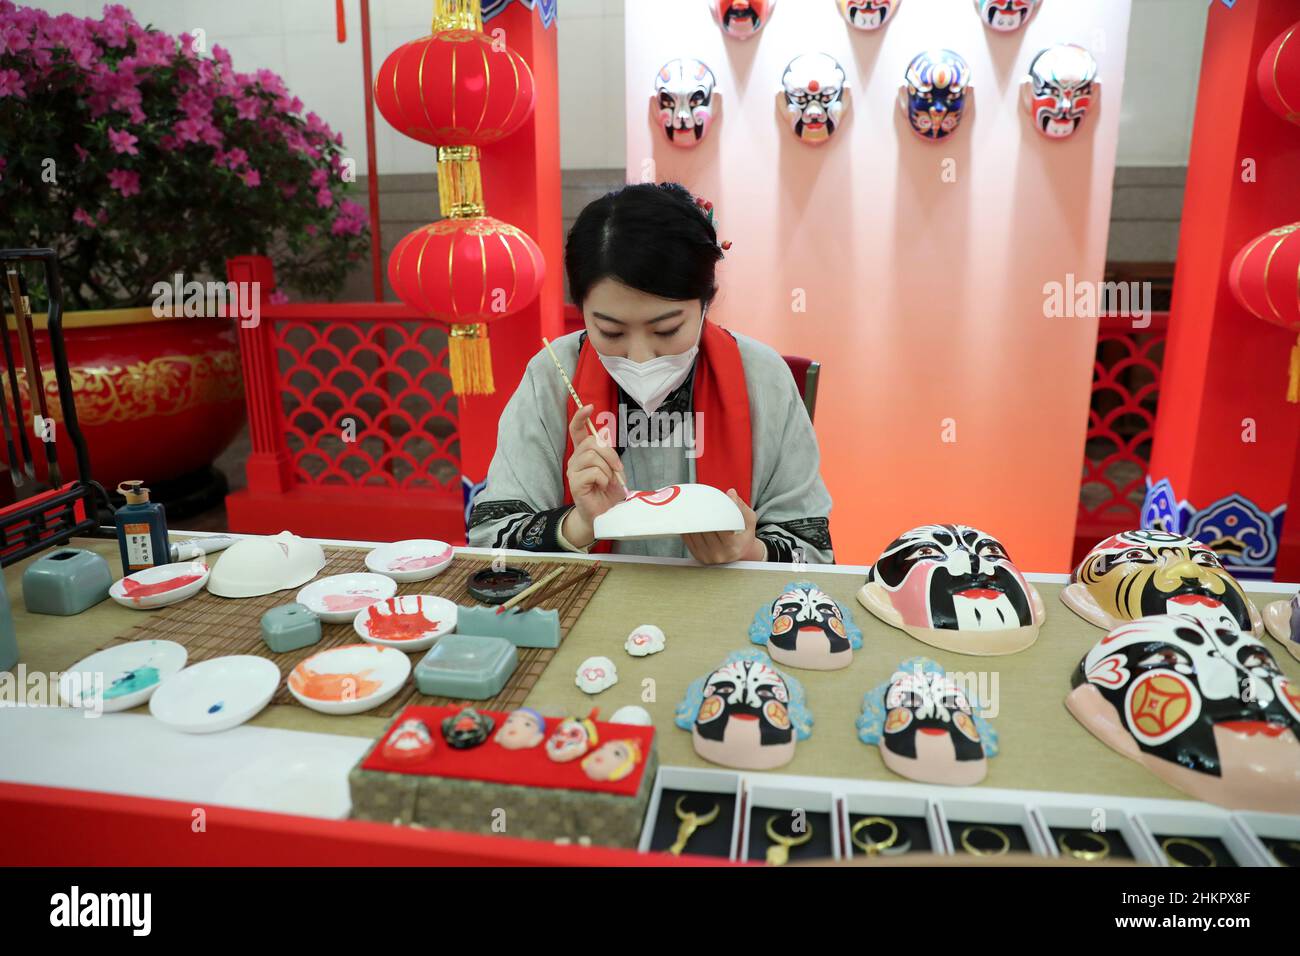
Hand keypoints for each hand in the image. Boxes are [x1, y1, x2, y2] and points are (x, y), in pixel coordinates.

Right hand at [562, 403, 626, 546]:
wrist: (604, 514)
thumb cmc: (608, 491)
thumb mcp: (612, 468)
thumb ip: (607, 453)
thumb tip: (604, 437)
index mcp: (584, 453)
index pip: (577, 430)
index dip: (581, 417)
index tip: (589, 406)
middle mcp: (575, 459)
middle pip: (591, 442)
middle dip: (610, 454)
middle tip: (617, 470)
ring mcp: (573, 471)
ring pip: (593, 456)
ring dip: (607, 469)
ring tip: (608, 481)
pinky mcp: (575, 483)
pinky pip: (594, 472)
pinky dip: (604, 479)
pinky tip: (602, 487)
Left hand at [683, 488, 765, 564]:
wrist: (740, 554)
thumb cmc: (744, 536)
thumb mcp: (749, 520)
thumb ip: (741, 506)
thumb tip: (730, 493)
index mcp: (733, 546)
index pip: (720, 529)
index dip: (714, 515)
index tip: (708, 504)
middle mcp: (718, 554)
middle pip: (705, 530)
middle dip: (701, 515)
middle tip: (696, 502)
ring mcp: (706, 556)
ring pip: (694, 534)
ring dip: (691, 520)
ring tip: (690, 507)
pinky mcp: (697, 555)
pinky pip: (688, 539)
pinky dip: (688, 527)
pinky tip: (687, 517)